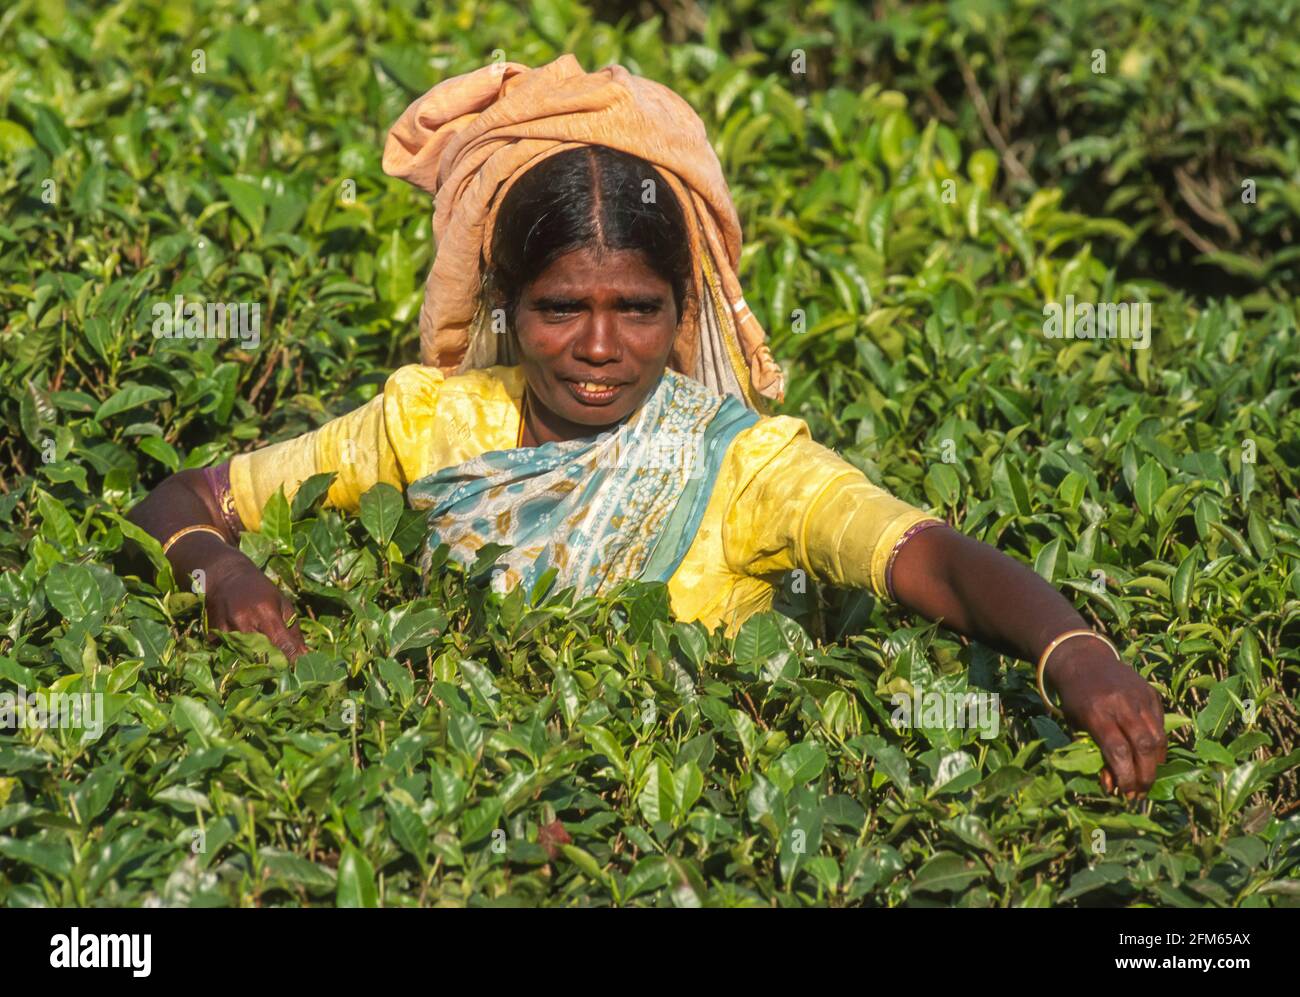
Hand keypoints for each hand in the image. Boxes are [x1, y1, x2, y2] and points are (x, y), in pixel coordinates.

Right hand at [203, 546, 307, 660]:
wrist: (225, 575)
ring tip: (265, 668)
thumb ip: (293, 631)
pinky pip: (227, 653)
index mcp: (266, 611)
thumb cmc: (260, 590)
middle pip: (262, 654)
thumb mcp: (282, 603)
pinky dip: (237, 656)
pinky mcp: (212, 634)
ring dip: (255, 664)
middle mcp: (245, 620)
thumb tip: (305, 656)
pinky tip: (244, 655)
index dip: (291, 659)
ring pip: (244, 657)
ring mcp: (226, 628)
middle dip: (274, 665)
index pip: (281, 642)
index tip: (298, 669)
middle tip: (283, 672)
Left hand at [1045, 639, 1165, 798]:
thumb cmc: (1075, 697)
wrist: (1082, 658)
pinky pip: (1161, 725)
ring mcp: (1139, 697)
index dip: (1125, 776)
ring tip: (1146, 779)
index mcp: (1097, 713)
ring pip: (1158, 738)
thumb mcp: (1076, 724)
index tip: (1125, 793)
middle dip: (1145, 776)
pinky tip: (1151, 758)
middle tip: (1139, 793)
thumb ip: (1094, 752)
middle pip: (1143, 747)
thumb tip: (1112, 785)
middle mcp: (1121, 705)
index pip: (1118, 751)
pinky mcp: (1151, 693)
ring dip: (1155, 764)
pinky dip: (1158, 745)